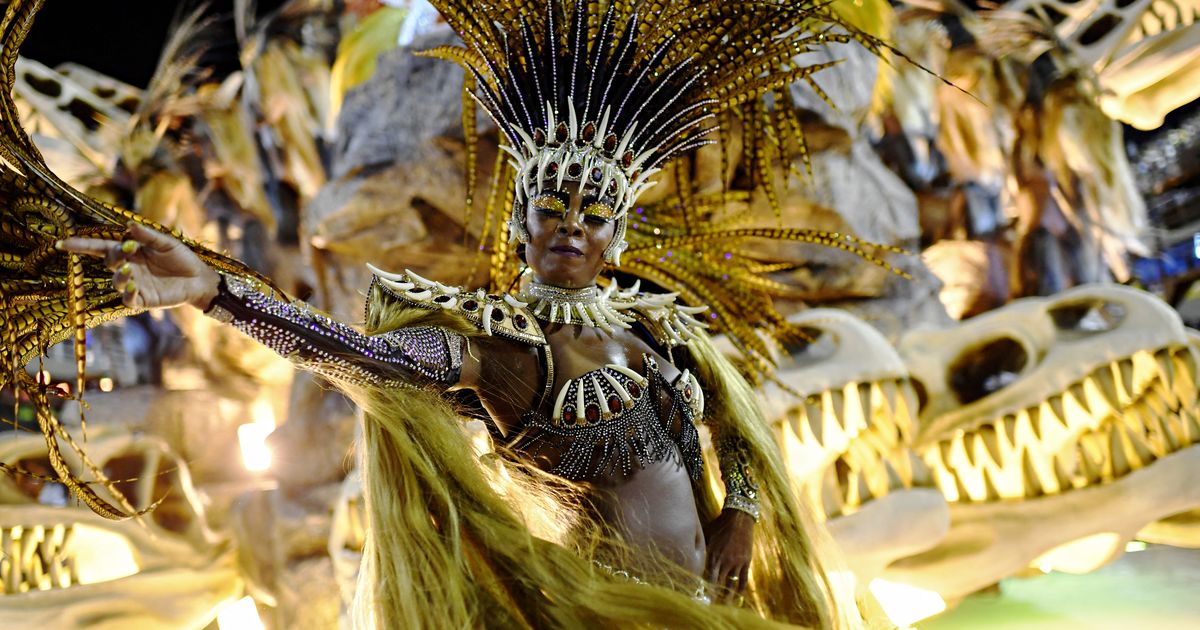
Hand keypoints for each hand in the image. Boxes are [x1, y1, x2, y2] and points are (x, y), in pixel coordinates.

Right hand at [57, 223, 220, 310]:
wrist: (199, 279)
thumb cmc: (182, 259)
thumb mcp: (167, 243)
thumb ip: (147, 236)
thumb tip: (128, 226)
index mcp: (132, 252)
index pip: (103, 247)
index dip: (83, 245)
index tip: (63, 243)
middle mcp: (129, 268)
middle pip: (108, 261)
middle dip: (112, 256)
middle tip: (126, 251)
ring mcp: (135, 284)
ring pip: (116, 280)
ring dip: (119, 275)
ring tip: (129, 269)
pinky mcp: (143, 300)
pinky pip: (128, 299)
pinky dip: (127, 293)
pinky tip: (132, 287)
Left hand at [704, 508, 754, 601]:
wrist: (738, 518)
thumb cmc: (720, 525)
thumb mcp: (707, 535)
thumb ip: (701, 547)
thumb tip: (691, 553)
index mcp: (712, 555)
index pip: (706, 575)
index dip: (703, 586)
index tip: (699, 595)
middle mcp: (723, 561)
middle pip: (718, 582)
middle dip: (714, 594)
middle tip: (710, 605)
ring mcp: (735, 562)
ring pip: (731, 583)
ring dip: (728, 595)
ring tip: (725, 605)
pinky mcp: (745, 561)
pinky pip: (743, 578)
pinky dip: (741, 588)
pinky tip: (738, 595)